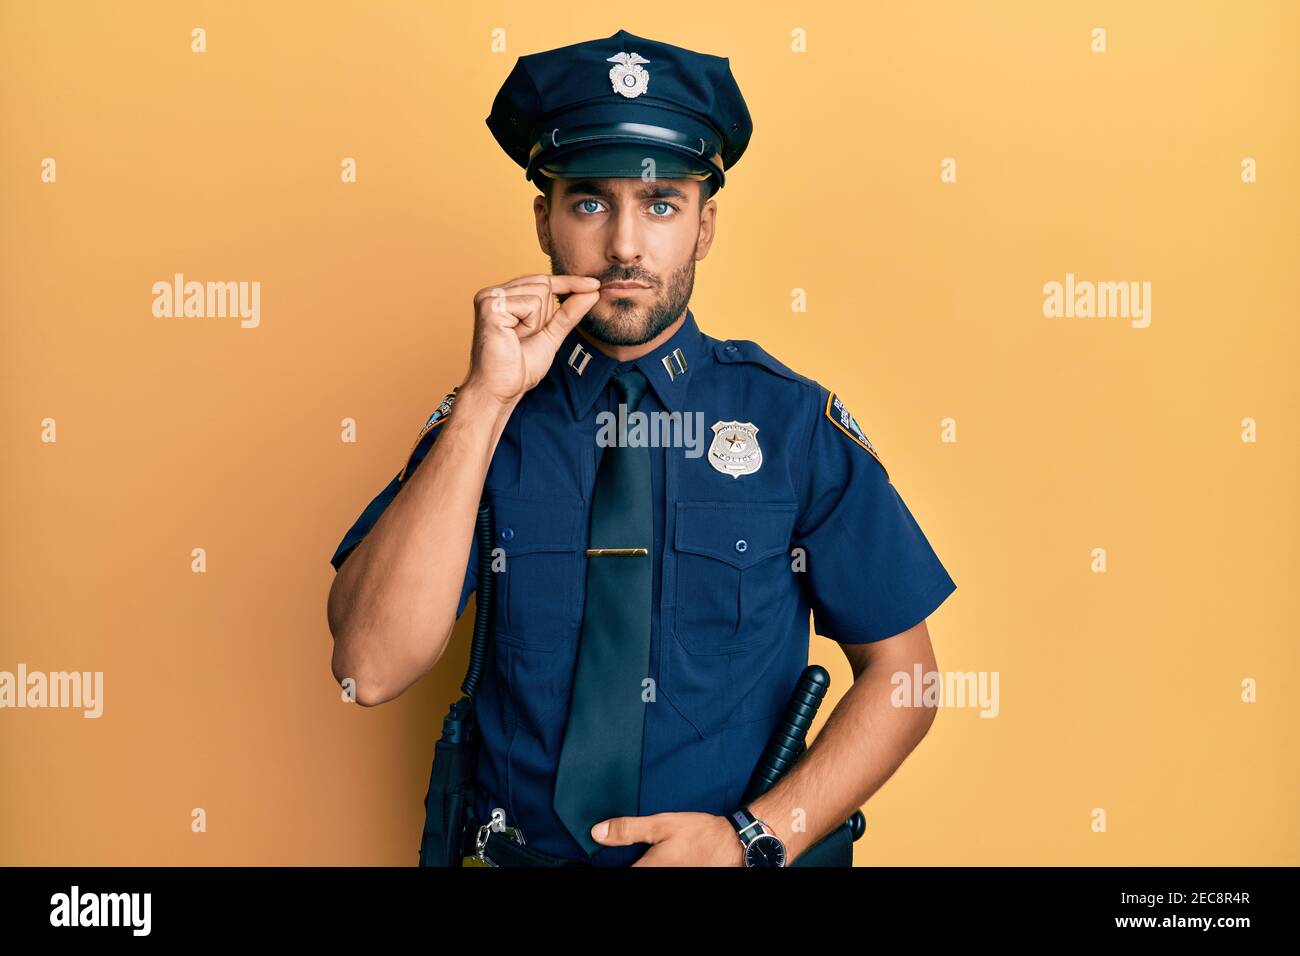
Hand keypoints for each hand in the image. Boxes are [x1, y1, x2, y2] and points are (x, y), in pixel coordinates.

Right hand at [463, 273, 600, 405]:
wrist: (502, 389)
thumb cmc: (519, 367)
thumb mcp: (551, 335)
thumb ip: (569, 312)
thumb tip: (592, 291)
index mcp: (504, 297)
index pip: (542, 280)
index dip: (569, 282)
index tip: (595, 284)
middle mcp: (493, 293)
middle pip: (543, 283)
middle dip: (545, 315)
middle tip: (525, 337)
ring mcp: (490, 297)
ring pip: (540, 292)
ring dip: (537, 322)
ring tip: (517, 338)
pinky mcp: (491, 306)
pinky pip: (531, 304)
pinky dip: (530, 325)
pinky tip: (513, 337)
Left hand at [591, 812, 742, 865]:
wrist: (733, 844)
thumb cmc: (698, 833)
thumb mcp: (661, 824)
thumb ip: (628, 830)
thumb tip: (597, 833)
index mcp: (649, 869)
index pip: (622, 874)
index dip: (611, 865)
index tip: (604, 858)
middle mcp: (659, 879)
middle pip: (635, 875)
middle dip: (631, 864)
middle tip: (632, 854)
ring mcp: (672, 880)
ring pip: (646, 875)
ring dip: (642, 865)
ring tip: (649, 855)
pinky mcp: (681, 880)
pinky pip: (659, 876)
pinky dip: (654, 868)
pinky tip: (659, 860)